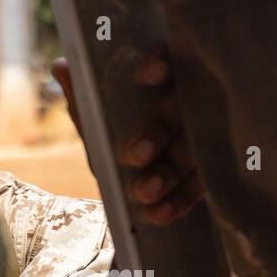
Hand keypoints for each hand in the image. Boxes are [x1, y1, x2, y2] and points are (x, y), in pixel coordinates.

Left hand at [50, 52, 200, 224]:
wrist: (134, 179)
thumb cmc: (118, 133)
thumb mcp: (98, 118)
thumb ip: (83, 97)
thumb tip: (61, 66)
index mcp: (170, 79)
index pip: (174, 62)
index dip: (162, 63)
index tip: (144, 75)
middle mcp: (196, 103)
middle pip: (182, 110)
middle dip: (157, 131)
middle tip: (133, 155)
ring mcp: (210, 138)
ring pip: (194, 150)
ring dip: (169, 172)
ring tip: (142, 193)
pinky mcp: (214, 172)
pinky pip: (200, 185)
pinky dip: (178, 201)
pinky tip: (158, 214)